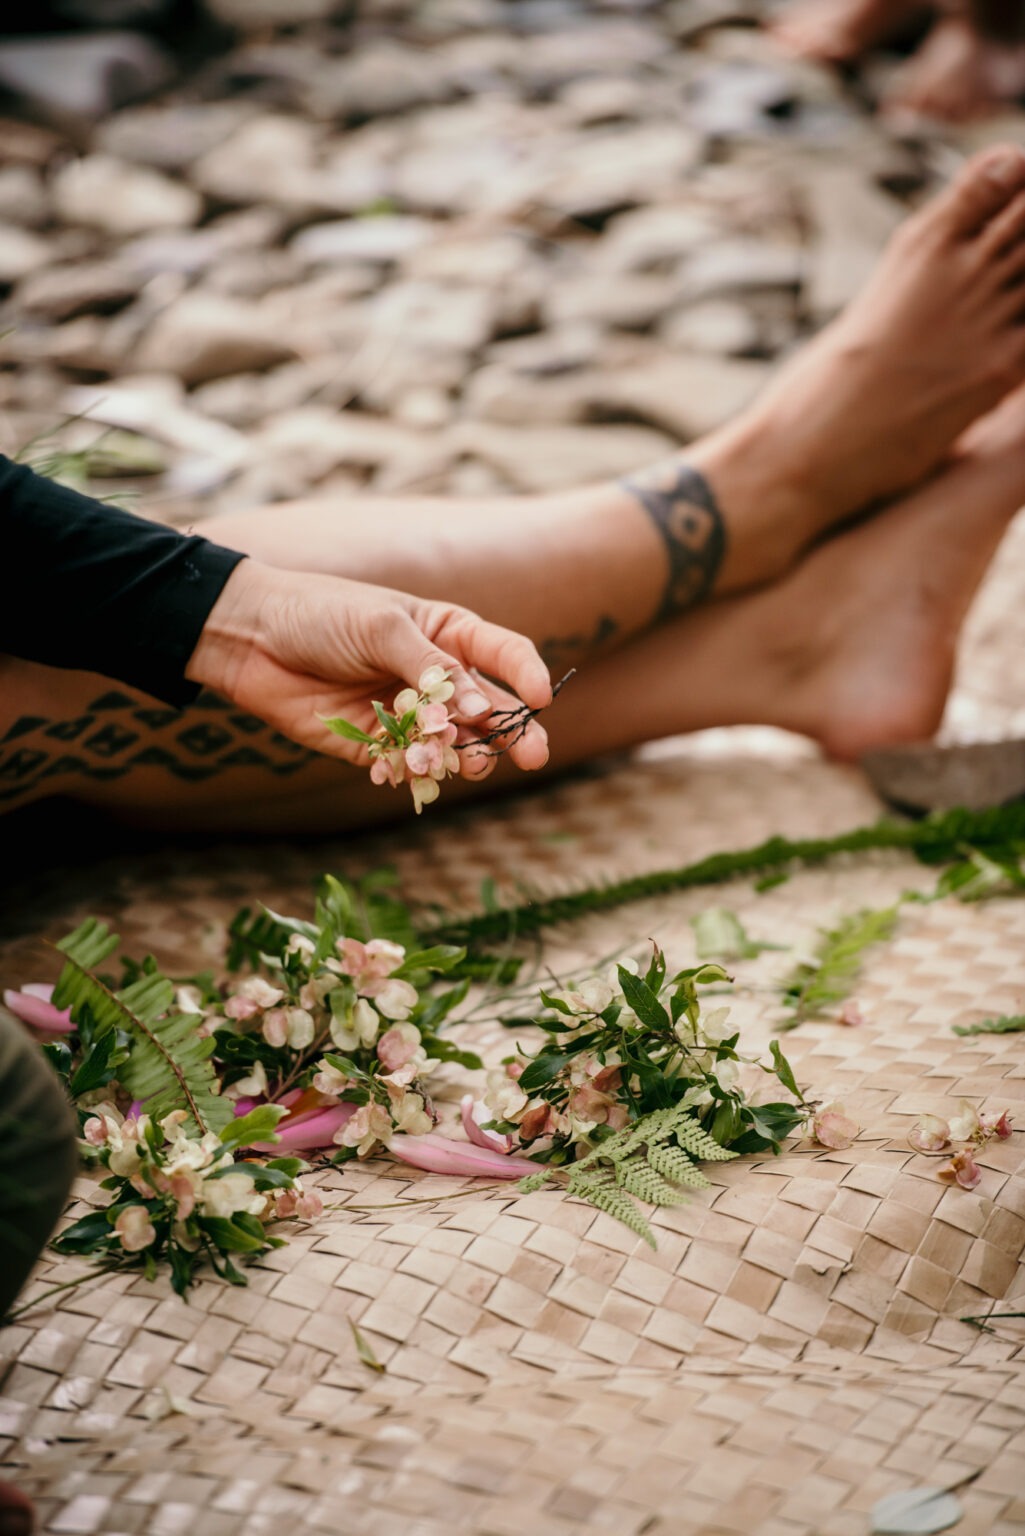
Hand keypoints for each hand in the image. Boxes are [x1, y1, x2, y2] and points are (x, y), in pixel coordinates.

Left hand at [184, 559, 552, 778]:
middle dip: (514, 733)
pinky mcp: (376, 746)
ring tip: (470, 764)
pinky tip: (410, 771)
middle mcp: (435, 677)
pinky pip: (408, 767)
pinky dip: (415, 774)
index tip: (541, 698)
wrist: (252, 639)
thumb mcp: (382, 628)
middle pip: (490, 710)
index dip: (527, 675)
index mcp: (447, 634)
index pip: (504, 655)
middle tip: (533, 756)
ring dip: (467, 756)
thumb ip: (431, 669)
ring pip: (454, 744)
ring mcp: (408, 714)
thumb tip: (478, 710)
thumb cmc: (322, 614)